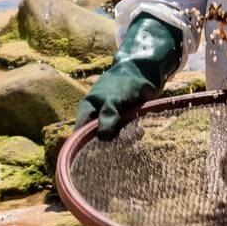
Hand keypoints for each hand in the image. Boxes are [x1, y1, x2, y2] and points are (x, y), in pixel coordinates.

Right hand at [75, 14, 182, 138]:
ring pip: (113, 137)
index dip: (85, 145)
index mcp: (87, 108)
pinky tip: (141, 131)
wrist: (146, 72)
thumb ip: (108, 115)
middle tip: (123, 145)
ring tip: (137, 135)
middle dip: (109, 144)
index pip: (80, 132)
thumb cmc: (126, 83)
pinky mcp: (125, 119)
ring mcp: (111, 117)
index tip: (99, 154)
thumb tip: (103, 137)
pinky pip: (126, 133)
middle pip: (96, 137)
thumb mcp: (114, 99)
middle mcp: (96, 115)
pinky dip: (132, 135)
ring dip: (124, 139)